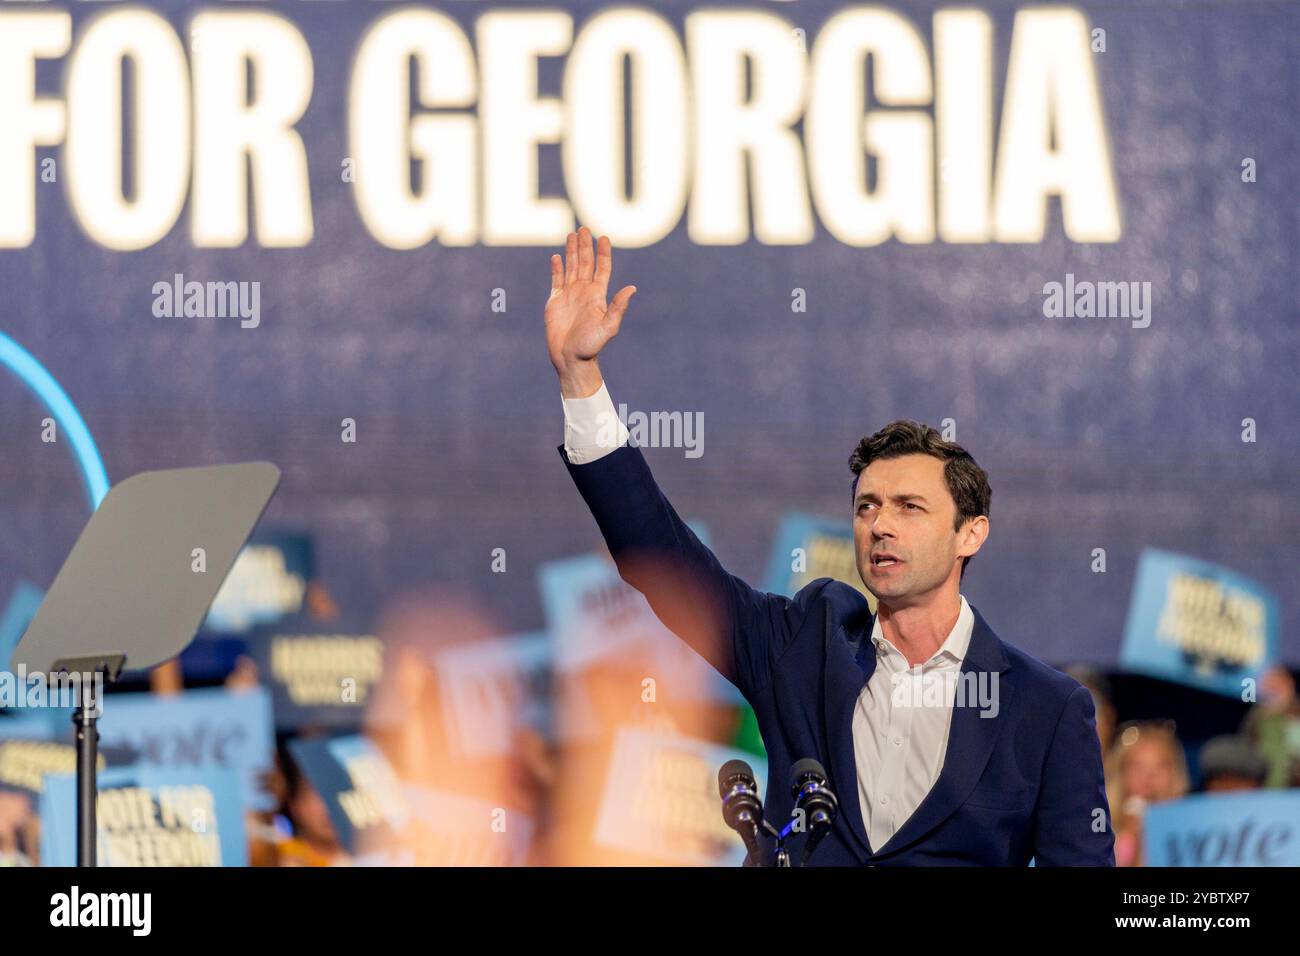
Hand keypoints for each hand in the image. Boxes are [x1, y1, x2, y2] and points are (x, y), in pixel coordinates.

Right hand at [545, 226, 635, 396]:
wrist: (570, 359)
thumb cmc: (590, 347)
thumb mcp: (608, 327)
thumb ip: (618, 307)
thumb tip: (632, 289)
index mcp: (597, 295)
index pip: (602, 269)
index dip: (603, 253)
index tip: (603, 237)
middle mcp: (584, 292)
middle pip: (586, 263)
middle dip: (585, 246)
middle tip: (584, 228)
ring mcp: (569, 296)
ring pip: (571, 268)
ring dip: (572, 252)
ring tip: (572, 235)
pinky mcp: (555, 302)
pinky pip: (556, 281)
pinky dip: (556, 268)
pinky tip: (557, 257)